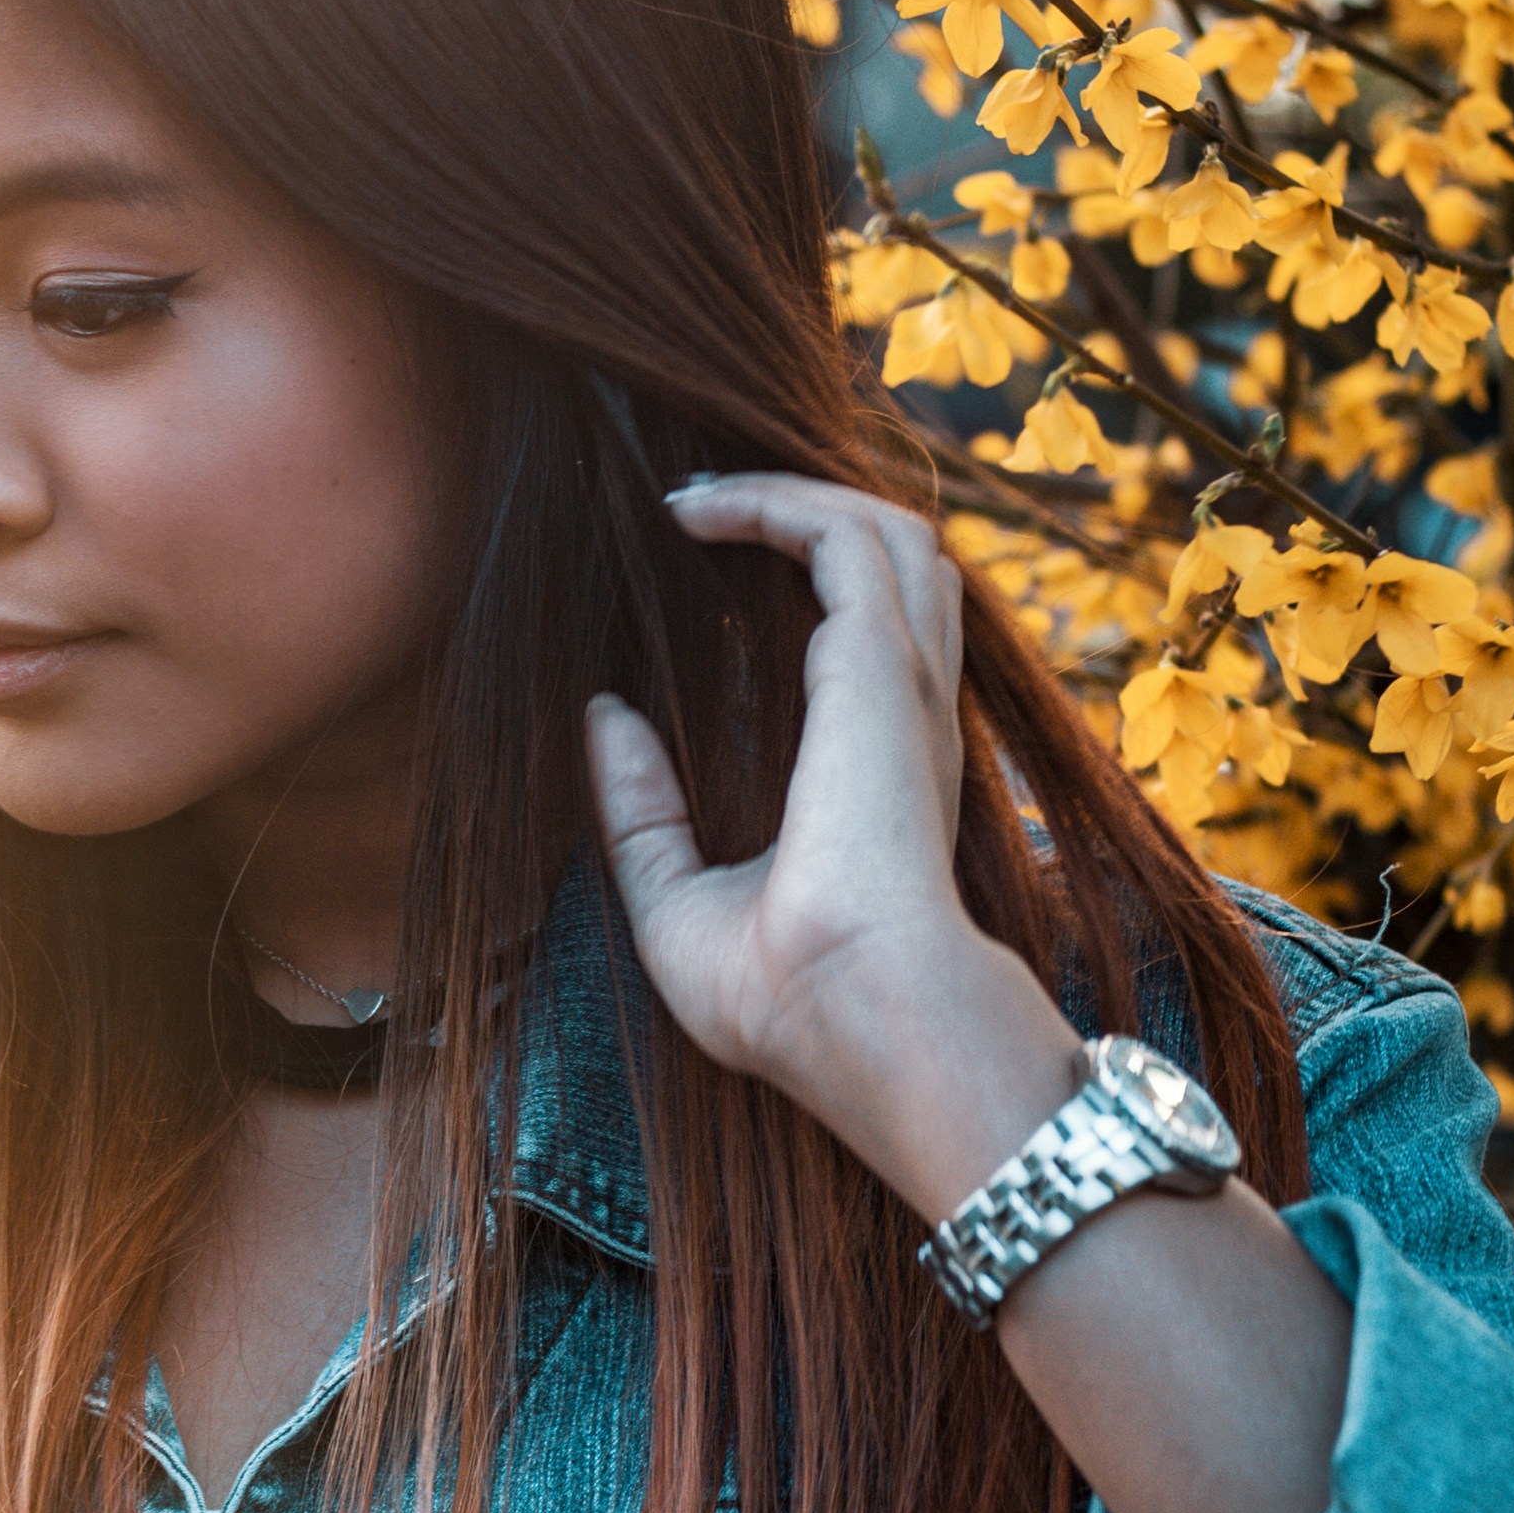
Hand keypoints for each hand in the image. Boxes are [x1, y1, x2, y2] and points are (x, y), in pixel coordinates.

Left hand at [585, 472, 1078, 1213]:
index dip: (810, 586)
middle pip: (896, 564)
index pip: (874, 640)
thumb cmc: (789, 998)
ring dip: (795, 493)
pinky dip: (775, 502)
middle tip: (696, 510)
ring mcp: (907, 685)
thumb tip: (603, 716)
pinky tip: (697, 511)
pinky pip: (842, 533)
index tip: (708, 566)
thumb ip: (642, 815)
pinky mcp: (880, 663)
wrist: (859, 1019)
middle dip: (807, 513)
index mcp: (883, 770)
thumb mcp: (679, 906)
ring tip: (696, 497)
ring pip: (887, 530)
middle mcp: (910, 716)